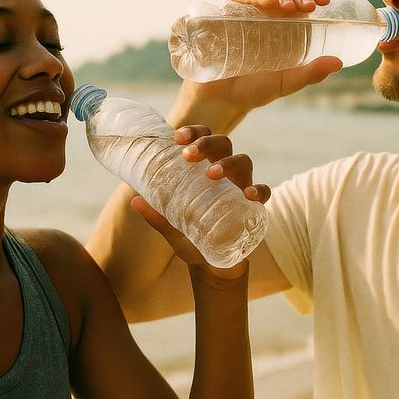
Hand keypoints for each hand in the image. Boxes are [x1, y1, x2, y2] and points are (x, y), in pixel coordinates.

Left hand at [129, 126, 269, 279]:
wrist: (212, 266)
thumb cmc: (193, 238)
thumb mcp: (173, 229)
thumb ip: (157, 217)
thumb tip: (135, 201)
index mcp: (205, 169)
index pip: (204, 139)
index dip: (194, 132)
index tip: (177, 137)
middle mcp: (226, 173)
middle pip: (223, 143)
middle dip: (207, 143)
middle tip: (188, 156)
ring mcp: (242, 187)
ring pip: (243, 161)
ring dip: (228, 162)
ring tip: (211, 173)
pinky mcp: (254, 207)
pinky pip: (263, 193)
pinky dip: (259, 190)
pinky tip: (249, 194)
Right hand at [179, 0, 342, 111]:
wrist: (222, 100)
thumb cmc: (255, 90)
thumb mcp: (287, 82)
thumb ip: (311, 74)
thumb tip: (338, 62)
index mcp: (286, 22)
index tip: (323, 0)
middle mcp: (267, 12)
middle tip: (307, 6)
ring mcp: (246, 10)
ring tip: (286, 6)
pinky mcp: (226, 13)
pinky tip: (266, 2)